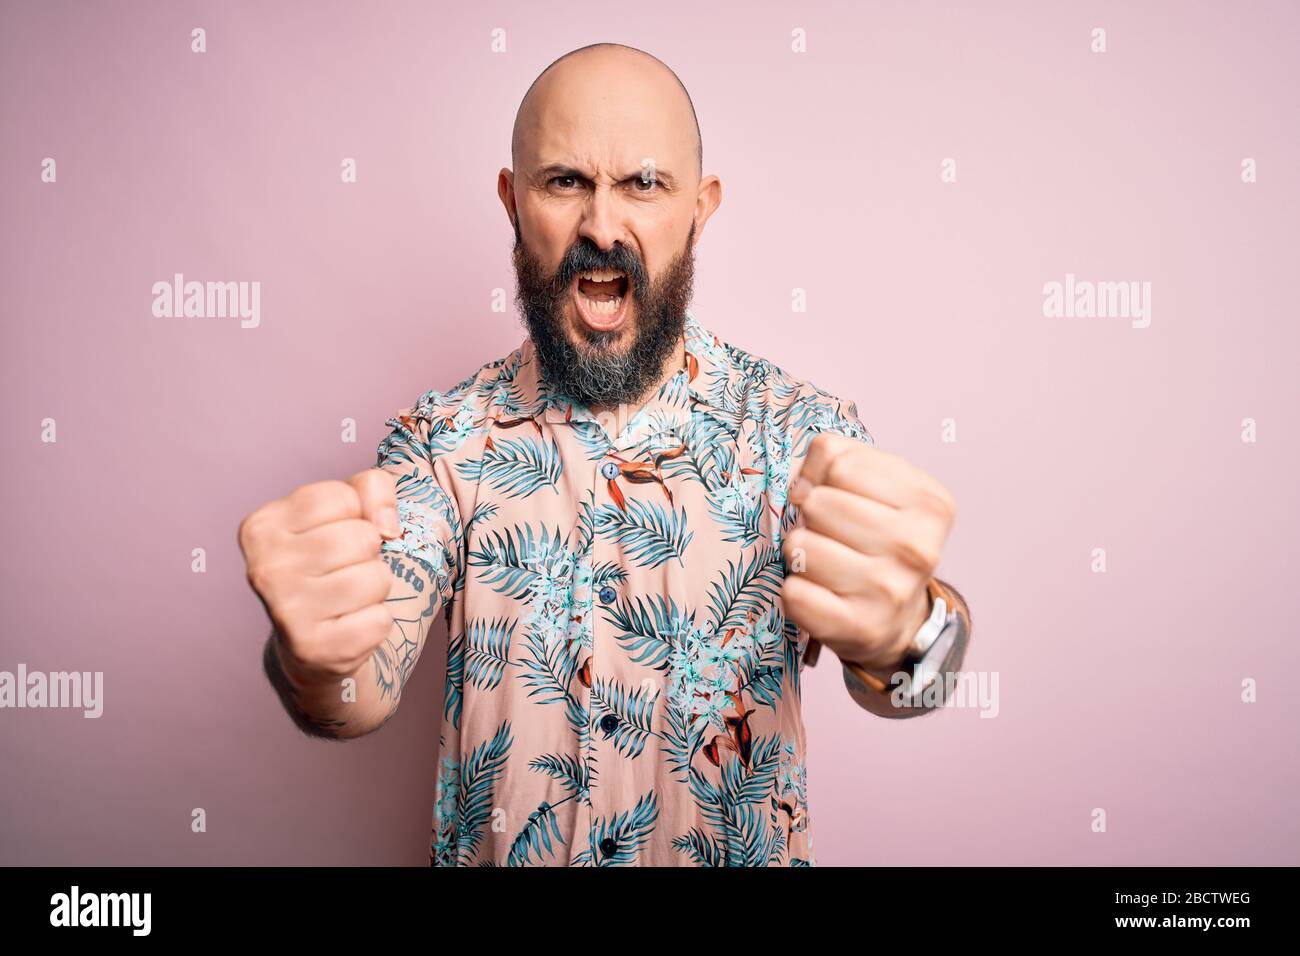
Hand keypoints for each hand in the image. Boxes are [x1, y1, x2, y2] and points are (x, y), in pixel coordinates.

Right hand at [238, 468, 402, 680]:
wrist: (309, 643)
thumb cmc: (330, 564)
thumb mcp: (345, 510)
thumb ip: (372, 488)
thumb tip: (387, 525)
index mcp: (262, 526)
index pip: (341, 497)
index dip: (356, 514)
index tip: (336, 534)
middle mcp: (264, 568)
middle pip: (361, 538)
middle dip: (369, 553)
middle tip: (346, 570)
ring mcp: (286, 611)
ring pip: (375, 578)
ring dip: (376, 587)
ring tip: (349, 597)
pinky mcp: (313, 648)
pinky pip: (380, 620)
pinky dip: (377, 621)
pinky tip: (350, 624)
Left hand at [781, 433, 955, 672]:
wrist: (898, 619)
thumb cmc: (879, 540)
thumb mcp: (876, 486)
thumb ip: (836, 457)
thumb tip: (799, 480)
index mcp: (929, 502)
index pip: (839, 462)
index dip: (823, 476)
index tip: (838, 497)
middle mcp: (917, 546)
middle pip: (817, 503)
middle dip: (811, 516)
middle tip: (832, 536)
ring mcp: (889, 590)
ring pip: (800, 546)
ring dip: (800, 554)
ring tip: (826, 564)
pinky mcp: (859, 627)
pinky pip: (793, 593)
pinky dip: (796, 591)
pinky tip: (821, 594)